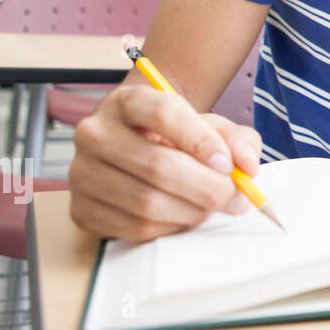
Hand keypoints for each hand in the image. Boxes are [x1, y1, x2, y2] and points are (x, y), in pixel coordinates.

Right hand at [69, 84, 262, 241]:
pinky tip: (184, 216)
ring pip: (146, 202)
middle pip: (156, 165)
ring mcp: (82, 173)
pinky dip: (169, 228)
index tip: (229, 165)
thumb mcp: (211, 128)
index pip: (165, 114)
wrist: (139, 146)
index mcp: (127, 101)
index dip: (202, 142)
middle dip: (206, 188)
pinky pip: (134, 227)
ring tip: (212, 207)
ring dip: (191, 211)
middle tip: (235, 198)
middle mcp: (95, 133)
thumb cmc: (177, 137)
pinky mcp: (81, 209)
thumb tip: (248, 166)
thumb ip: (238, 140)